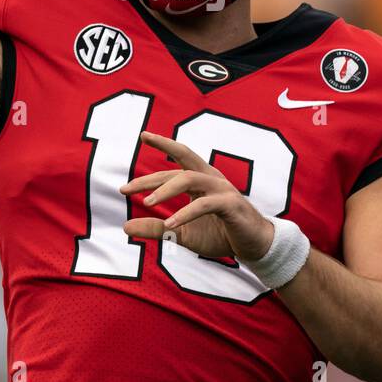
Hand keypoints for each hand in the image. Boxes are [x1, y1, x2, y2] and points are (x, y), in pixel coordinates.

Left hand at [120, 131, 275, 261]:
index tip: (142, 135)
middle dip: (152, 174)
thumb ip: (156, 228)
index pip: (176, 163)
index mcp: (200, 180)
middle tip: (126, 187)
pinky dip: (186, 213)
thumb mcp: (181, 233)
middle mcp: (210, 179)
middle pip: (181, 163)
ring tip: (146, 203)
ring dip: (166, 190)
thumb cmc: (220, 234)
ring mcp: (222, 189)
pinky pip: (205, 204)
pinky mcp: (231, 205)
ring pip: (190, 178)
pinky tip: (170, 223)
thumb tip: (125, 227)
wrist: (255, 246)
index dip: (160, 149)